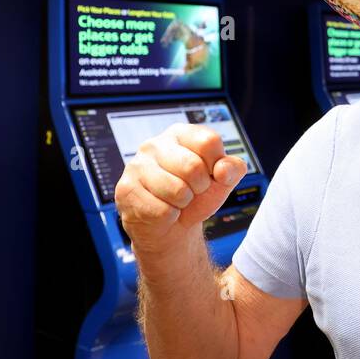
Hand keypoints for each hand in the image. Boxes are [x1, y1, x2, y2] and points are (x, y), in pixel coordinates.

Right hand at [114, 123, 248, 255]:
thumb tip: (222, 170)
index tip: (210, 173)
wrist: (172, 225)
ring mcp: (137, 166)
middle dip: (200, 187)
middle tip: (192, 190)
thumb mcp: (223, 180)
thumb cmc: (196, 195)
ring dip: (183, 203)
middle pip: (193, 166)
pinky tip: (161, 209)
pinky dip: (169, 217)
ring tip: (176, 200)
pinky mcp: (126, 190)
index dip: (216, 165)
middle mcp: (155, 144)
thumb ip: (233, 168)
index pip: (209, 141)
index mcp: (180, 133)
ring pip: (177, 191)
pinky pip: (162, 211)